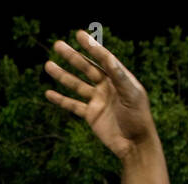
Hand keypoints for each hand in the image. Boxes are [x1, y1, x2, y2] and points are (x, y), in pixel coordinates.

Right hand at [45, 30, 157, 159]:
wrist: (135, 145)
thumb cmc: (139, 118)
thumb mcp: (132, 95)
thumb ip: (120, 76)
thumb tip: (109, 58)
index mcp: (118, 78)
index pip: (103, 58)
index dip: (91, 47)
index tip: (79, 35)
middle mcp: (106, 86)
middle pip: (86, 68)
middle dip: (72, 57)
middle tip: (58, 45)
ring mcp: (97, 100)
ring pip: (76, 85)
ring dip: (62, 75)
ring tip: (48, 65)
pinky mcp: (91, 115)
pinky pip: (73, 105)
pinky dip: (61, 100)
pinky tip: (48, 93)